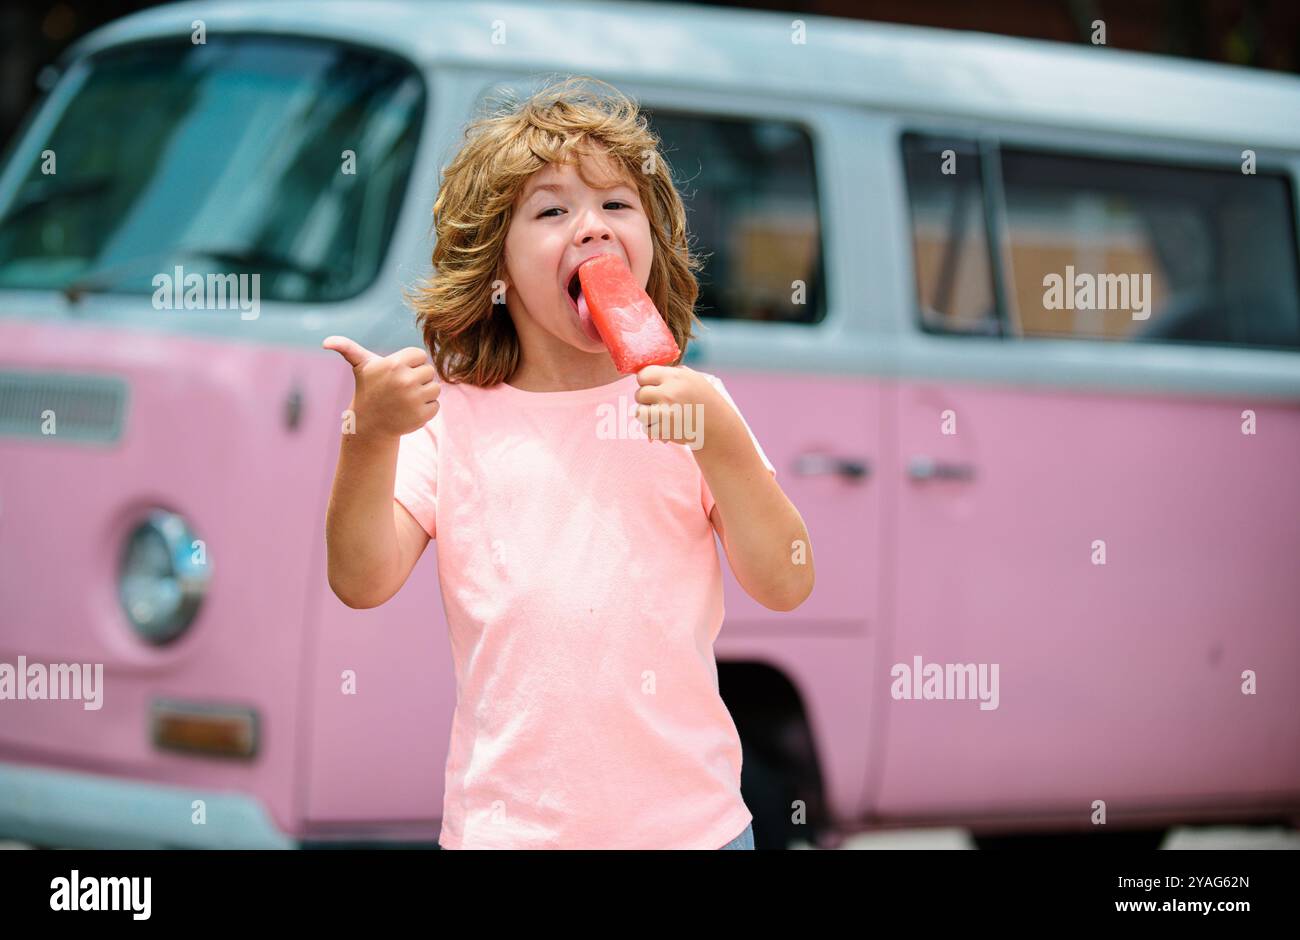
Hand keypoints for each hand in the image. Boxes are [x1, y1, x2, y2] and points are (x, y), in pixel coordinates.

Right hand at [322, 335, 439, 439]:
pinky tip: (409, 410)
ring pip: (435, 388)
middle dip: (418, 378)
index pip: (420, 355)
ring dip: (424, 393)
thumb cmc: (368, 389)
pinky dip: (426, 409)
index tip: (397, 372)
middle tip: (400, 388)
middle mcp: (405, 380)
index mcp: (394, 364)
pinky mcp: (421, 415)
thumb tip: (325, 342)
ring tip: (405, 398)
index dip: (411, 363)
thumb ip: (347, 347)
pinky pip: (436, 405)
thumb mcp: (360, 366)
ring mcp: (414, 399)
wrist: (369, 424)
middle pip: (429, 371)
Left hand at [633, 364, 720, 448]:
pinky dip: (654, 431)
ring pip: (639, 412)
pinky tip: (667, 428)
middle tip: (660, 405)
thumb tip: (645, 372)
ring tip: (660, 417)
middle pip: (639, 394)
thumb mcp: (693, 379)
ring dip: (647, 416)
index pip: (643, 374)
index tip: (652, 387)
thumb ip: (671, 374)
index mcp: (676, 377)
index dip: (646, 382)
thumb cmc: (705, 402)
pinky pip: (646, 429)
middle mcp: (670, 392)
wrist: (719, 428)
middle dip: (646, 400)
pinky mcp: (665, 430)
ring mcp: (666, 412)